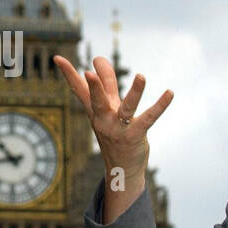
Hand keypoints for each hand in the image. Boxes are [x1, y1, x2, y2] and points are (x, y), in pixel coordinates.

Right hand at [53, 54, 172, 178]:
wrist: (122, 170)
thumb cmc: (114, 134)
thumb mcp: (107, 110)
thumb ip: (105, 84)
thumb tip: (99, 61)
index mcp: (95, 111)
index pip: (79, 89)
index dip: (68, 73)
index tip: (57, 57)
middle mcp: (104, 119)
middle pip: (97, 100)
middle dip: (94, 87)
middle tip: (89, 72)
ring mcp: (119, 128)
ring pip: (126, 107)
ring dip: (135, 92)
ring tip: (141, 76)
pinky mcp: (135, 135)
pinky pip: (148, 118)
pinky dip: (160, 105)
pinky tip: (169, 93)